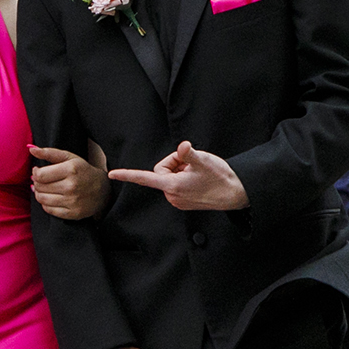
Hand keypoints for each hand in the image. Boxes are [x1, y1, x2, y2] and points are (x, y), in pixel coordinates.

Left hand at [29, 145, 109, 219]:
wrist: (103, 190)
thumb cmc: (83, 171)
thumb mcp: (69, 157)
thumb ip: (49, 152)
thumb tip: (30, 148)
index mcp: (71, 169)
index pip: (40, 175)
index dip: (35, 173)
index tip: (38, 171)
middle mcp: (72, 186)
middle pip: (39, 187)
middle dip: (36, 183)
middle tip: (42, 180)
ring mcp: (72, 202)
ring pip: (42, 199)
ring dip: (39, 193)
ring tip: (44, 188)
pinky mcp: (73, 214)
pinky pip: (49, 210)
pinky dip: (45, 203)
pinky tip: (50, 197)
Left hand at [106, 141, 248, 211]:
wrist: (235, 194)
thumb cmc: (220, 177)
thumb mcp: (204, 160)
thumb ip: (189, 153)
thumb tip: (182, 146)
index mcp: (173, 186)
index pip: (145, 178)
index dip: (128, 174)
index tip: (112, 174)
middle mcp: (172, 196)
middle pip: (162, 171)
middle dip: (174, 163)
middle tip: (191, 162)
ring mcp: (177, 200)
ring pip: (169, 177)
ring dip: (180, 171)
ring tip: (198, 172)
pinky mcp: (183, 202)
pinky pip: (176, 185)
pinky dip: (184, 178)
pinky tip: (198, 179)